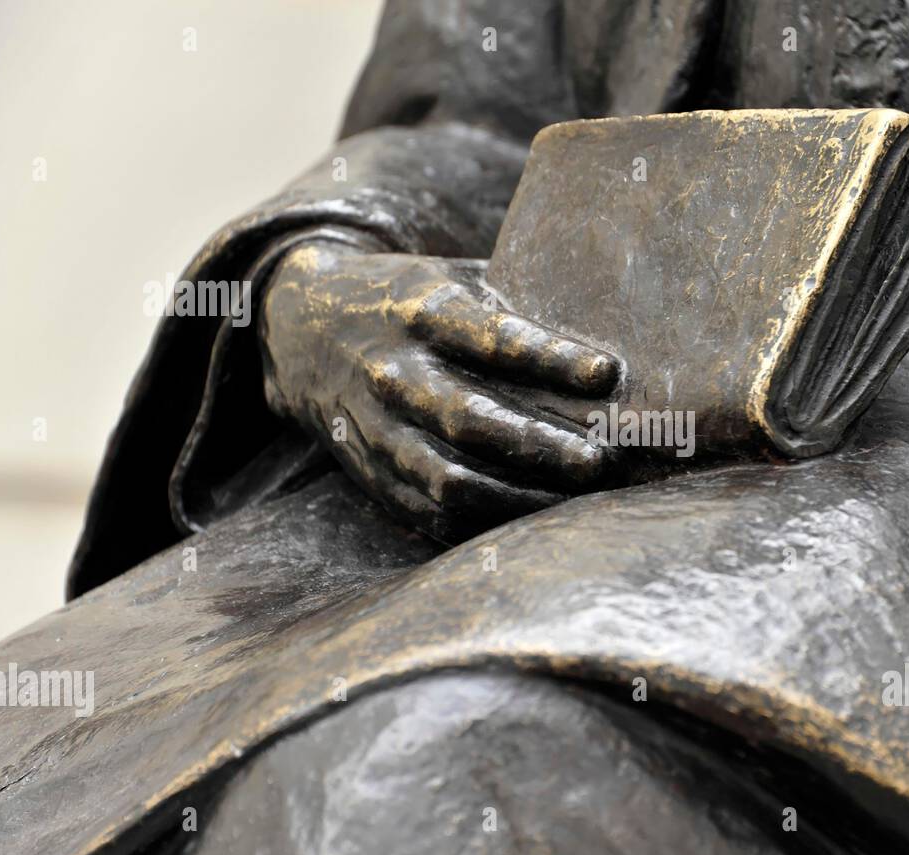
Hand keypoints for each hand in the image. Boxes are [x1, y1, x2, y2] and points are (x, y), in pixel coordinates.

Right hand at [259, 241, 618, 541]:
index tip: (606, 375)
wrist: (300, 329)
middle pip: (471, 419)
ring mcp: (376, 429)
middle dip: (542, 445)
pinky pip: (429, 511)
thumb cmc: (407, 300)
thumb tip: (608, 322)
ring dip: (518, 494)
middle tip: (601, 461)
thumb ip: (513, 301)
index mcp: (420, 312)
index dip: (550, 358)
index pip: (491, 337)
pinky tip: (532, 518)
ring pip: (450, 478)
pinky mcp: (371, 473)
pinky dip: (485, 521)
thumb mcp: (450, 279)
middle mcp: (393, 373)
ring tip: (576, 499)